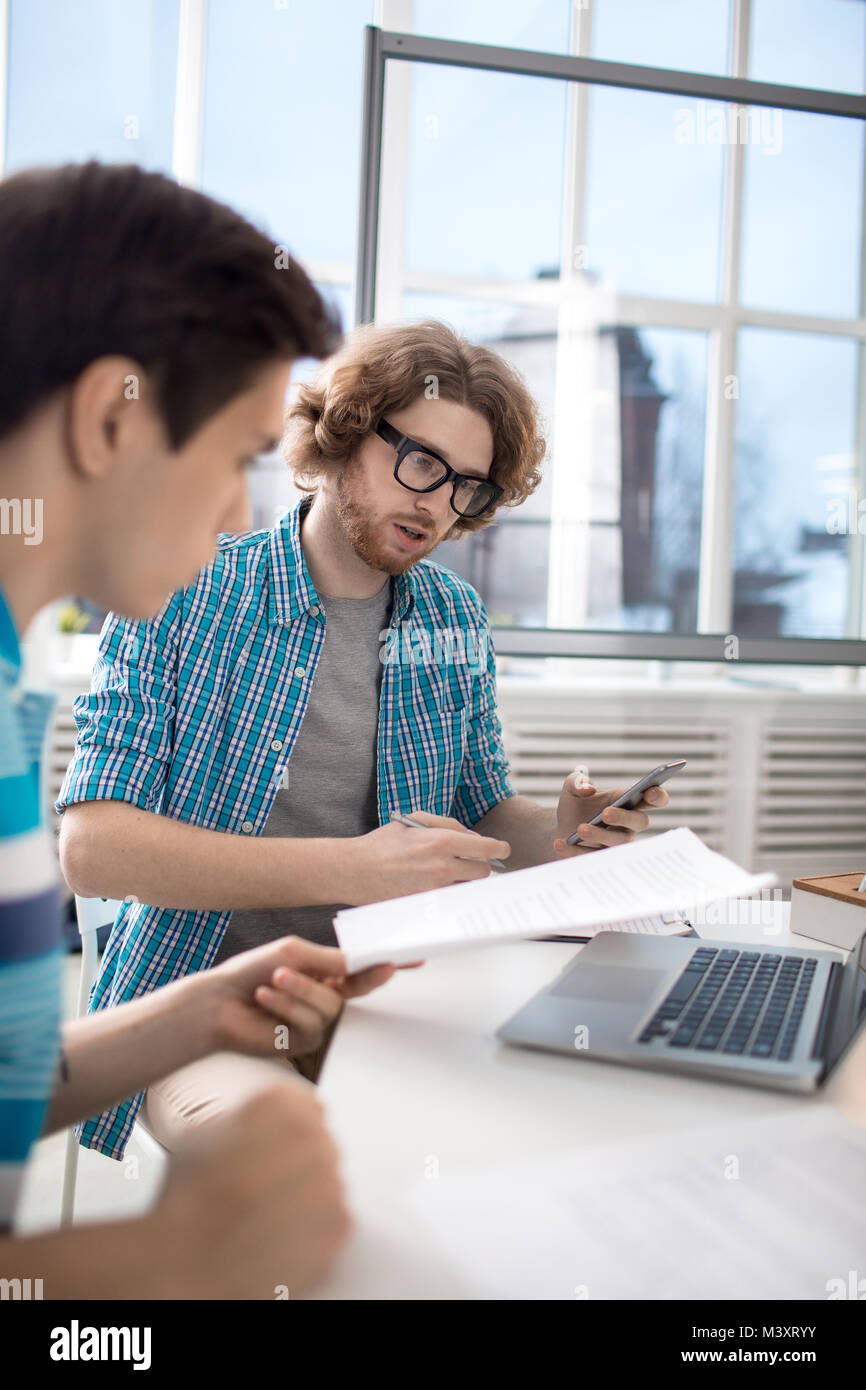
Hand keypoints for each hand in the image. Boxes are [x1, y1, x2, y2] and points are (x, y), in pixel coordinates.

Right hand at [154, 1084, 350, 1297]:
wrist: (187, 1263)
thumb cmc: (186, 1203)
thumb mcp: (200, 1135)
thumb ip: (242, 1120)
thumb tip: (254, 1127)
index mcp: (278, 1103)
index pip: (305, 1106)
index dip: (284, 1134)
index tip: (272, 1149)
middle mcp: (312, 1135)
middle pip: (319, 1145)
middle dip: (298, 1165)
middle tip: (263, 1188)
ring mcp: (330, 1180)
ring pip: (328, 1183)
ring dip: (306, 1199)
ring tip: (266, 1218)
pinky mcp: (338, 1224)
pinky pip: (335, 1221)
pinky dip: (315, 1233)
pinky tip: (279, 1238)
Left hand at [209, 936, 395, 1058]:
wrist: (216, 1003)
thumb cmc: (250, 971)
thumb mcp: (290, 953)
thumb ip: (327, 960)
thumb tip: (358, 963)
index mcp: (323, 971)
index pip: (362, 967)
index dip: (387, 964)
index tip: (415, 959)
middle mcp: (325, 995)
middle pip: (357, 988)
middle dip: (369, 977)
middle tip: (387, 967)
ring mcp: (316, 1020)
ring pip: (330, 1005)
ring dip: (301, 989)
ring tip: (273, 979)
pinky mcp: (303, 1041)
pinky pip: (309, 1022)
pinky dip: (286, 1006)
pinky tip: (264, 997)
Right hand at [347, 811, 510, 904]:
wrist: (355, 871)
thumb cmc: (381, 844)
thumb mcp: (414, 821)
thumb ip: (446, 824)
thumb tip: (469, 835)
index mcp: (441, 842)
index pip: (485, 848)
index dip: (499, 849)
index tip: (502, 850)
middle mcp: (442, 868)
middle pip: (481, 872)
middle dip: (479, 866)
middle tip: (468, 862)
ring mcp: (436, 890)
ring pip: (466, 887)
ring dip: (461, 880)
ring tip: (441, 873)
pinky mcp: (427, 906)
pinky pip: (448, 900)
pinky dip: (445, 893)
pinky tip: (429, 886)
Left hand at [553, 772, 668, 854]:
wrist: (558, 827)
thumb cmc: (575, 804)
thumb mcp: (572, 787)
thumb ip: (577, 781)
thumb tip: (587, 788)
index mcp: (628, 802)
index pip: (653, 799)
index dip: (658, 796)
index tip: (651, 792)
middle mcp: (629, 825)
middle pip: (640, 822)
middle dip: (625, 817)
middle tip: (606, 813)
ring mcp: (618, 844)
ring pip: (619, 843)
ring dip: (600, 835)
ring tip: (580, 829)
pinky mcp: (602, 859)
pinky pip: (595, 857)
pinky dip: (576, 851)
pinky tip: (560, 843)